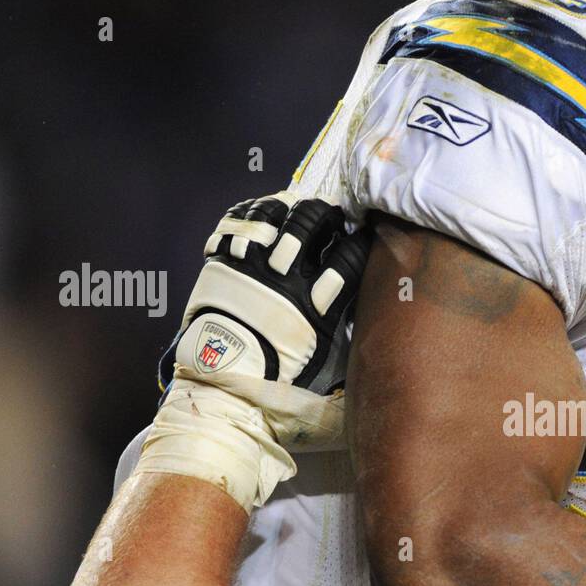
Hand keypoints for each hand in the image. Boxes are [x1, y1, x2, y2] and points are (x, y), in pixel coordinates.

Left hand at [161, 192, 366, 438]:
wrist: (226, 377)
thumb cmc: (279, 370)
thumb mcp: (322, 352)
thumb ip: (341, 322)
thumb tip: (363, 309)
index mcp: (313, 301)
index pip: (348, 255)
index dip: (360, 242)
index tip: (363, 238)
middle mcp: (283, 274)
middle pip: (310, 222)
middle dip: (326, 214)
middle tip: (332, 218)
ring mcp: (250, 263)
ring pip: (271, 213)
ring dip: (287, 208)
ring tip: (294, 211)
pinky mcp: (222, 260)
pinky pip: (236, 220)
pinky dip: (249, 212)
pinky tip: (261, 216)